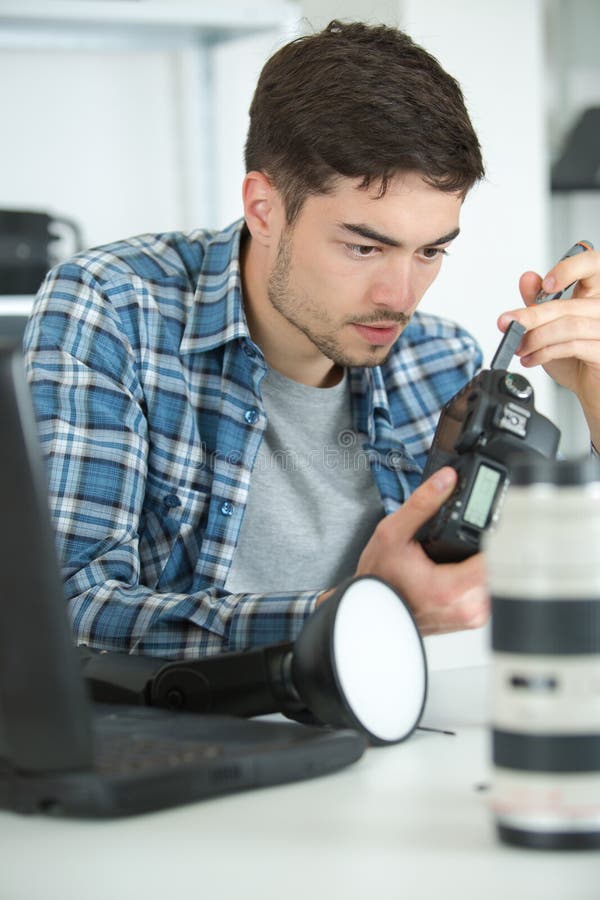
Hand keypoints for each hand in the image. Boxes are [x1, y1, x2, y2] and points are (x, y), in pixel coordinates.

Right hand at [351, 466, 488, 635]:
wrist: (372, 608)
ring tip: (470, 550)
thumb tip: (447, 479)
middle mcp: (465, 608)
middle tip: (481, 530)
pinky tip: (467, 566)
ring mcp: (471, 617)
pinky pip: (491, 591)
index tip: (501, 519)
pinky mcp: (473, 619)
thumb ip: (422, 503)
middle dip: (494, 544)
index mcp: (447, 588)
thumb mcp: (392, 533)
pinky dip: (484, 576)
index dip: (504, 535)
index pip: (500, 559)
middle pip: (503, 566)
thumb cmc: (379, 578)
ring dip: (490, 561)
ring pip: (501, 579)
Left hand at [497, 247, 599, 447]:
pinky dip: (545, 352)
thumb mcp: (552, 328)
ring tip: (519, 348)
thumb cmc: (577, 360)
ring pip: (569, 325)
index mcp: (594, 295)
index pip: (592, 264)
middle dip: (532, 315)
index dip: (570, 268)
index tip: (546, 284)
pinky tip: (532, 359)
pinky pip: (573, 346)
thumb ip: (540, 303)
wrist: (592, 392)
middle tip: (509, 324)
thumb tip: (528, 278)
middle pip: (570, 303)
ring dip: (536, 338)